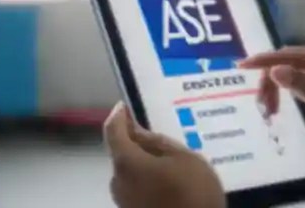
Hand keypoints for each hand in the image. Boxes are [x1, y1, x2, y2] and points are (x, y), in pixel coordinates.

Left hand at [104, 103, 225, 207]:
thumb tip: (138, 132)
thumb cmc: (192, 193)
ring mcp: (123, 200)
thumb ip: (159, 142)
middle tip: (158, 133)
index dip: (118, 115)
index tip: (125, 105)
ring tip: (169, 157)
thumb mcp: (185, 159)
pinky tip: (169, 178)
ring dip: (143, 161)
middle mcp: (117, 181)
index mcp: (127, 162)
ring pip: (129, 171)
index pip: (113, 131)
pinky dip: (147, 178)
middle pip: (121, 153)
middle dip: (135, 142)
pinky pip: (136, 187)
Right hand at [240, 47, 304, 172]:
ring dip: (273, 87)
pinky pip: (295, 84)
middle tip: (260, 105)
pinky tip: (274, 107)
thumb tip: (277, 69)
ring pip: (290, 72)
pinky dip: (281, 93)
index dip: (267, 59)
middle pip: (289, 61)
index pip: (294, 55)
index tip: (242, 66)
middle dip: (268, 77)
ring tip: (267, 111)